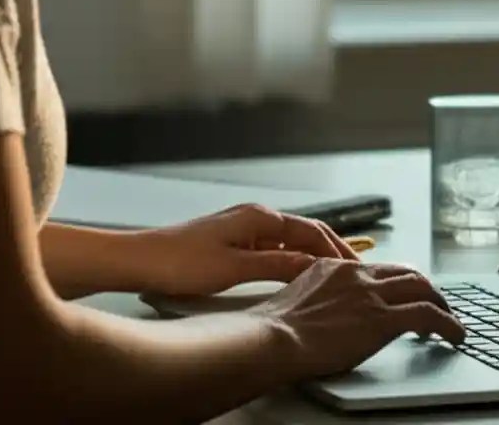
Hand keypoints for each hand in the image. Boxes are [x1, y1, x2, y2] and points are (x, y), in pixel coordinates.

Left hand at [129, 204, 359, 296]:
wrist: (139, 261)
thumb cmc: (181, 262)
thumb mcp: (236, 268)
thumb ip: (279, 265)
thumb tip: (317, 266)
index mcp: (260, 217)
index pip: (313, 231)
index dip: (338, 252)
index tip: (359, 271)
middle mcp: (255, 217)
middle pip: (305, 233)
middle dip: (332, 252)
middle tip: (357, 275)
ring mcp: (243, 229)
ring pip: (289, 242)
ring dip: (313, 258)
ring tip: (334, 280)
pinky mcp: (232, 243)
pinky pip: (273, 250)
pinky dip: (291, 262)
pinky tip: (297, 279)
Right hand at [251, 259, 465, 378]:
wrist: (272, 338)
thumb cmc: (274, 330)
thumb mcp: (295, 300)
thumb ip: (317, 299)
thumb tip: (325, 315)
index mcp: (334, 268)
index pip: (376, 270)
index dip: (395, 284)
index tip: (402, 296)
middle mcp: (357, 274)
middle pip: (405, 273)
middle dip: (424, 288)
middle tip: (434, 304)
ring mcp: (372, 294)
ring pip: (423, 288)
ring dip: (440, 304)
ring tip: (449, 320)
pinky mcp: (384, 318)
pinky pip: (429, 315)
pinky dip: (448, 324)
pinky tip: (455, 336)